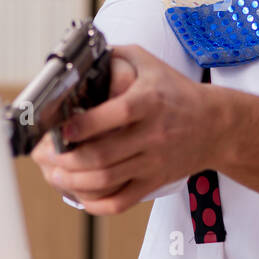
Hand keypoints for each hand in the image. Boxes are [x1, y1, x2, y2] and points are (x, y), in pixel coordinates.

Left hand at [31, 44, 215, 214]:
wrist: (215, 125)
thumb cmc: (176, 92)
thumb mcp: (149, 63)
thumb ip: (116, 56)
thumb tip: (81, 57)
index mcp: (150, 102)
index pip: (118, 114)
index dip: (85, 124)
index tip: (62, 128)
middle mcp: (152, 134)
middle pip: (103, 155)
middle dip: (65, 159)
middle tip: (43, 154)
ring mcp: (152, 162)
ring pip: (107, 181)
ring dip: (72, 182)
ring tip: (52, 173)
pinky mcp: (153, 182)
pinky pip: (121, 202)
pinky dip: (95, 203)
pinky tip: (78, 193)